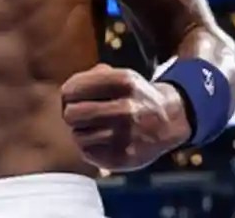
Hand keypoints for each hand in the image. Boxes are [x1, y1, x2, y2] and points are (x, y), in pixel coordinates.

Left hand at [61, 64, 190, 171]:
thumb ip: (91, 77)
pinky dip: (88, 146)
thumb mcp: (120, 75)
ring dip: (81, 131)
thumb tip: (67, 93)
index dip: (68, 93)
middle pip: (71, 114)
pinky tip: (100, 139)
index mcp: (123, 82)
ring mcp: (126, 135)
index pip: (72, 89)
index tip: (73, 96)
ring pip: (77, 135)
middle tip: (78, 113)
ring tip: (92, 126)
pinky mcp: (123, 158)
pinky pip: (87, 152)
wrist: (167, 121)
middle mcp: (126, 108)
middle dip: (71, 112)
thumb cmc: (133, 97)